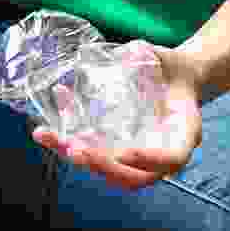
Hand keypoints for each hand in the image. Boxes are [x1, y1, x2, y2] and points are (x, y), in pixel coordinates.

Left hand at [31, 42, 203, 189]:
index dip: (151, 159)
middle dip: (104, 166)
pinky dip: (68, 146)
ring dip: (79, 159)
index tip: (130, 150)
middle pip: (136, 177)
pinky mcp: (116, 152)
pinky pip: (94, 157)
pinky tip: (45, 132)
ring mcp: (138, 158)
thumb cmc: (172, 68)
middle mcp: (161, 154)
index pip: (172, 158)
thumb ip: (149, 57)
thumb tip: (131, 53)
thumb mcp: (166, 58)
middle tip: (78, 149)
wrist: (173, 78)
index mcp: (184, 134)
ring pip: (110, 172)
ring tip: (51, 138)